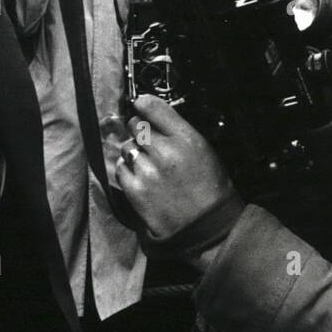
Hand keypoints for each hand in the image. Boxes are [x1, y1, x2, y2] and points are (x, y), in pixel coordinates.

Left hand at [114, 94, 232, 238]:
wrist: (205, 226)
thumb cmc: (210, 188)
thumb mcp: (204, 149)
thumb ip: (179, 130)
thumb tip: (155, 115)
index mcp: (186, 138)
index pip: (153, 107)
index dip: (144, 104)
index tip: (141, 106)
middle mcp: (164, 151)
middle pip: (135, 125)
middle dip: (140, 131)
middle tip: (150, 144)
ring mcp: (147, 171)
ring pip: (127, 147)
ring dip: (134, 153)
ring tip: (149, 166)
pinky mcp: (135, 190)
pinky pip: (121, 168)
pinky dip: (128, 171)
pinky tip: (142, 178)